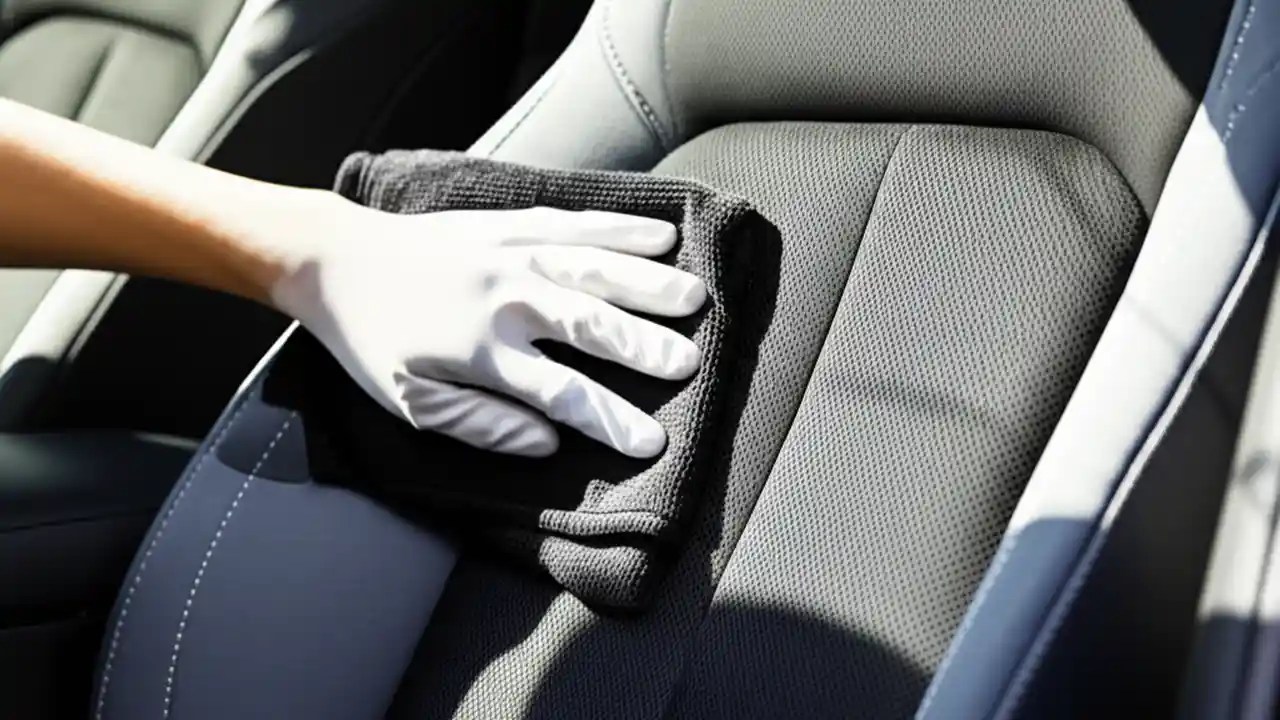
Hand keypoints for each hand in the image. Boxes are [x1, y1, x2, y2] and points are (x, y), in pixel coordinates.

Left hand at [271, 200, 705, 457]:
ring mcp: (511, 255)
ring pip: (593, 268)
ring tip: (696, 296)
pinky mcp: (509, 224)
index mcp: (482, 351)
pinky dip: (619, 228)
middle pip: (589, 324)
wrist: (335, 258)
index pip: (561, 393)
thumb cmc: (373, 340)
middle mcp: (506, 300)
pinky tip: (660, 235)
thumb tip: (547, 443)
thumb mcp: (412, 402)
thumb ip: (482, 424)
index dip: (610, 420)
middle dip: (643, 346)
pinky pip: (573, 225)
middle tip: (692, 364)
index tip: (652, 442)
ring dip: (647, 283)